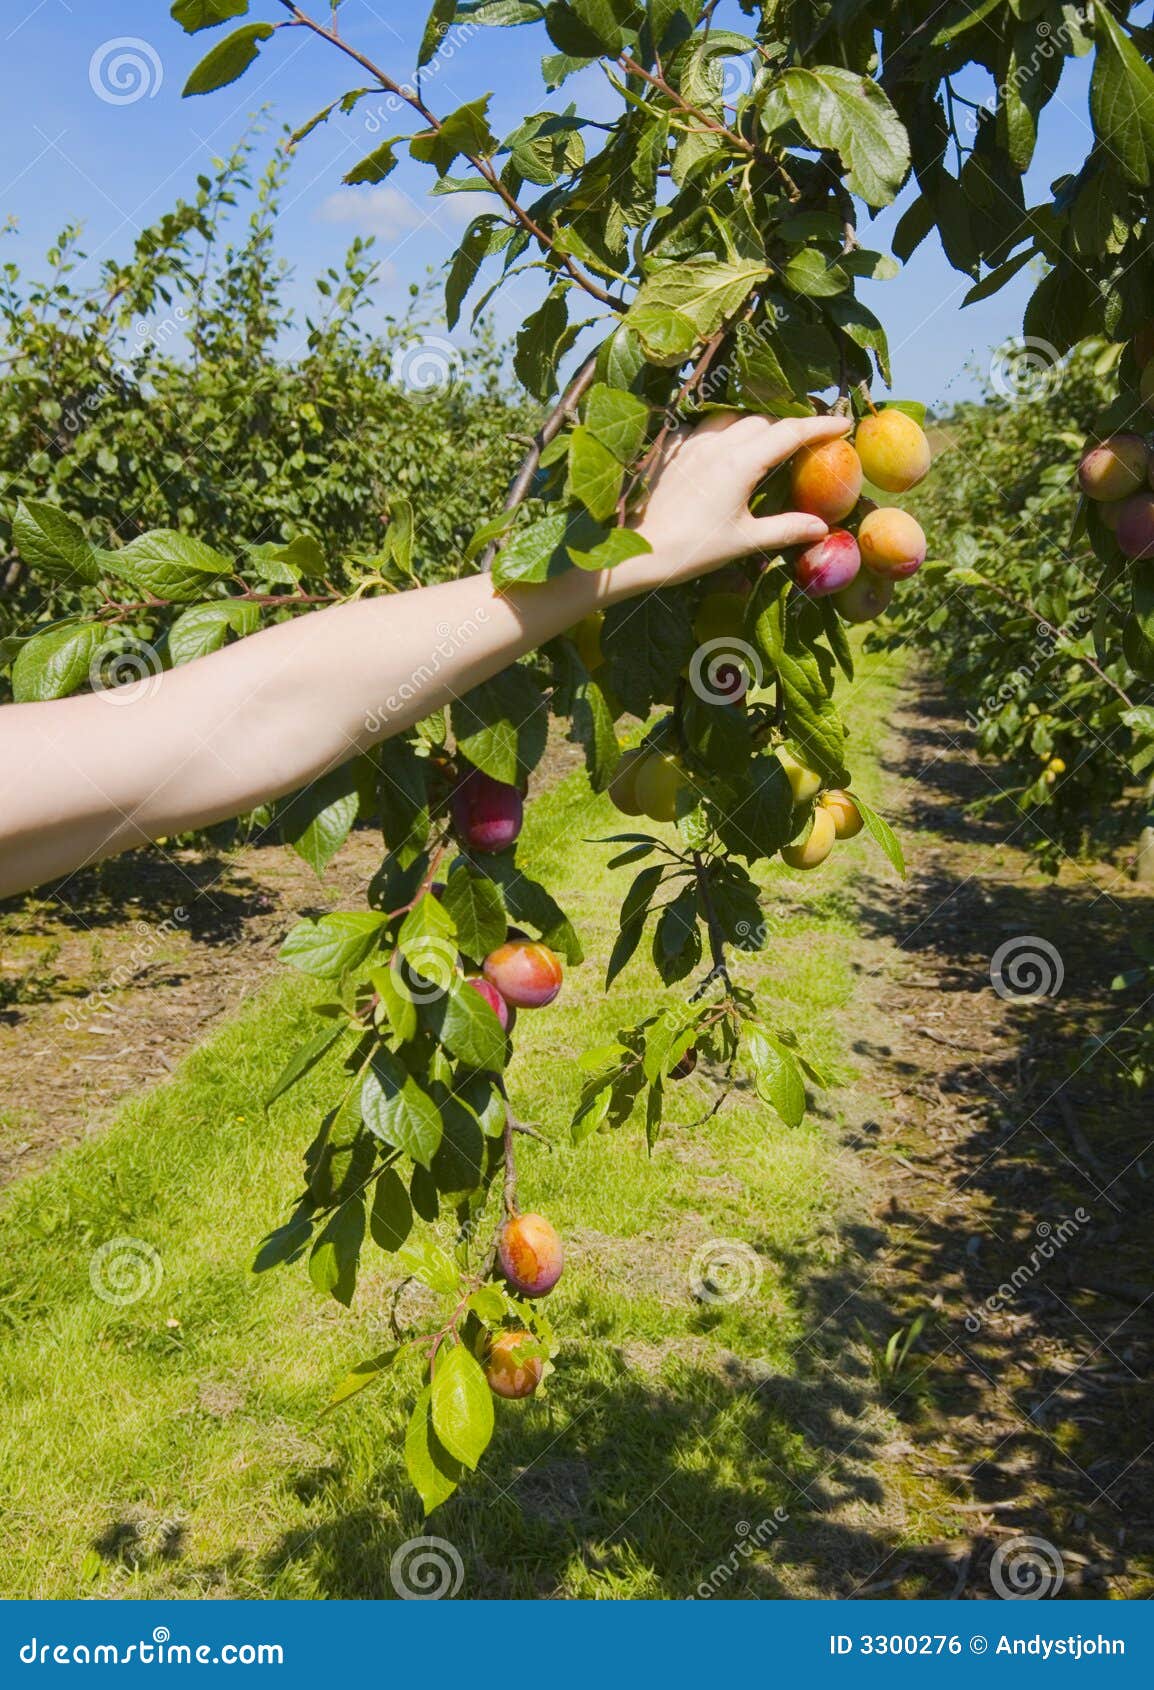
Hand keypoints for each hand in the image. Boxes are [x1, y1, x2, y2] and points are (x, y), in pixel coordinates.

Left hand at [609, 410, 851, 597]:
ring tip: (769, 440)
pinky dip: (723, 431)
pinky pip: (704, 427)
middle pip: (764, 421)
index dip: (820, 426)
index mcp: (741, 462)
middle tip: (810, 439)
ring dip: (756, 424)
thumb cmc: (692, 549)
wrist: (636, 549)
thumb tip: (821, 528)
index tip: (843, 425)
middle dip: (791, 425)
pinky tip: (725, 447)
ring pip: (733, 418)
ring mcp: (692, 442)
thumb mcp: (744, 541)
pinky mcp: (672, 449)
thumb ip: (785, 529)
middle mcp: (718, 443)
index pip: (790, 432)